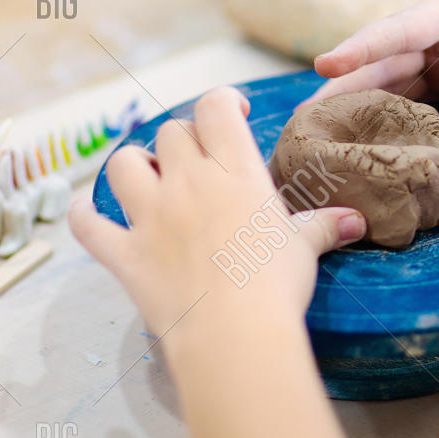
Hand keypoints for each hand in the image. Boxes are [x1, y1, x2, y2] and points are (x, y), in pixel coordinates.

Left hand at [70, 87, 364, 346]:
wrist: (235, 334)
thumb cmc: (277, 287)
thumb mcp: (305, 249)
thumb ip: (324, 226)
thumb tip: (355, 220)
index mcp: (236, 172)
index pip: (216, 109)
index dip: (222, 102)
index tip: (233, 115)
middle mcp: (188, 183)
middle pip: (172, 134)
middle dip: (184, 141)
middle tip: (200, 162)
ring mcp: (150, 216)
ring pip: (125, 164)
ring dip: (135, 165)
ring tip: (151, 179)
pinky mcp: (123, 253)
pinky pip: (87, 223)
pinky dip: (83, 214)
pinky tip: (87, 211)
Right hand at [310, 0, 438, 125]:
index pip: (402, 29)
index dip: (363, 47)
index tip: (324, 63)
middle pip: (389, 60)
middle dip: (348, 84)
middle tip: (306, 116)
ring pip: (400, 84)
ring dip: (367, 107)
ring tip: (326, 135)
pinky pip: (422, 103)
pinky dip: (398, 121)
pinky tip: (372, 145)